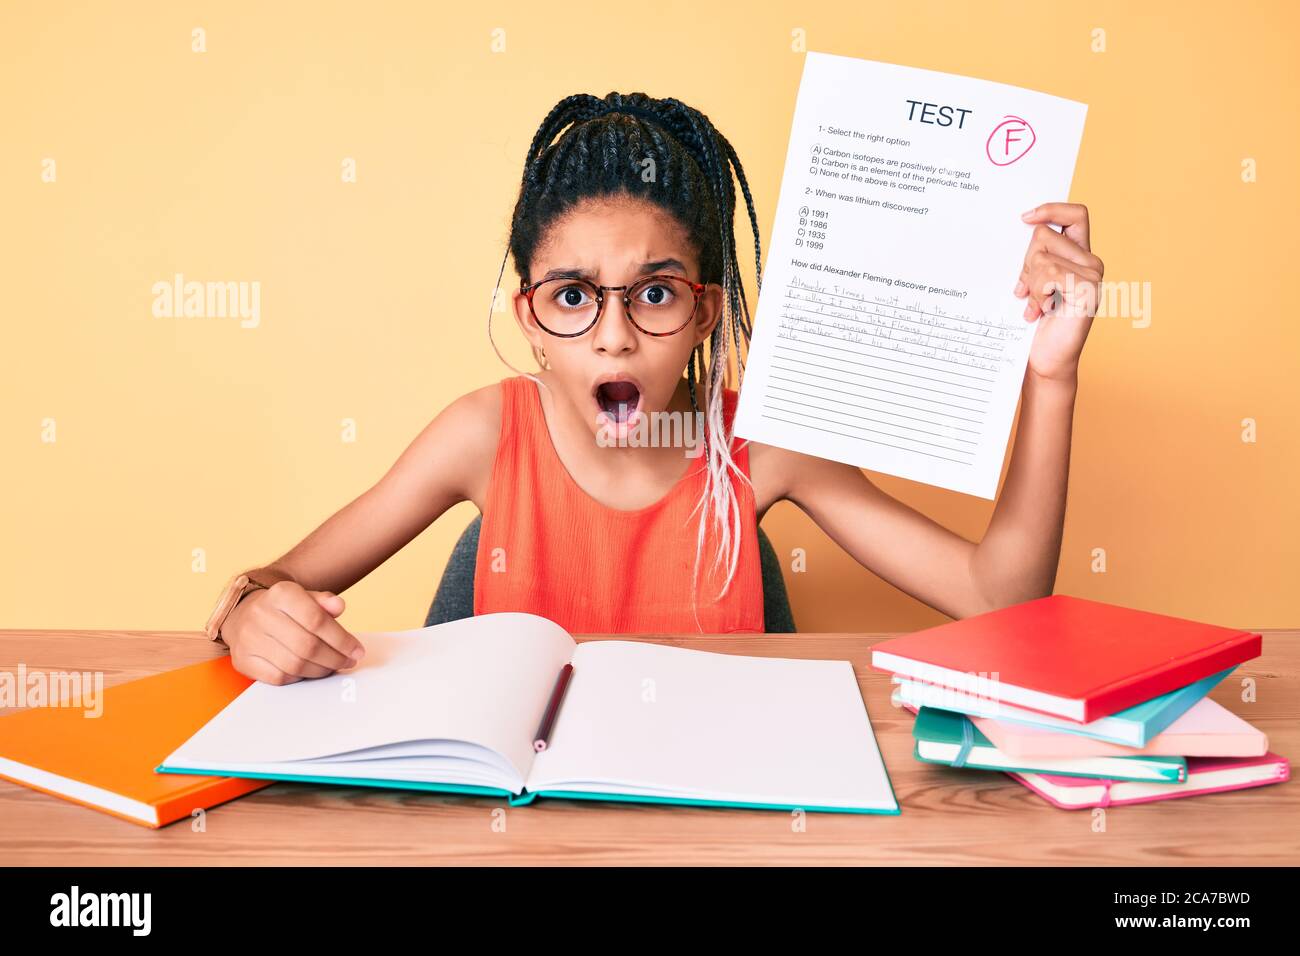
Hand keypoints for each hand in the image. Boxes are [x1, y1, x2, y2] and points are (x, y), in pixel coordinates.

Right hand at [220, 580, 365, 684]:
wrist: (244, 613)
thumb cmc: (283, 608)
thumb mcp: (305, 596)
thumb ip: (324, 601)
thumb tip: (339, 607)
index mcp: (281, 594)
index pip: (316, 620)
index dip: (341, 639)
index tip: (357, 650)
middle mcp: (261, 615)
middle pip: (307, 646)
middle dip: (335, 658)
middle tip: (348, 661)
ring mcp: (248, 639)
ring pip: (294, 665)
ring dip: (320, 670)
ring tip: (333, 666)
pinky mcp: (243, 660)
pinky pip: (278, 678)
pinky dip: (299, 678)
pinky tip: (310, 671)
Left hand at [1014, 202, 1103, 382]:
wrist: (1045, 361)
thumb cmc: (1038, 325)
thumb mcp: (1034, 283)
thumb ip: (1037, 258)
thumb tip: (1026, 226)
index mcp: (1080, 256)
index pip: (1075, 215)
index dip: (1051, 209)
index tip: (1025, 218)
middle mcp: (1091, 263)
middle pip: (1043, 235)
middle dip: (1025, 262)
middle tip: (1026, 291)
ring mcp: (1093, 276)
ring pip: (1041, 255)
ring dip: (1030, 283)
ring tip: (1037, 305)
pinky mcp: (1088, 290)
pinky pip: (1047, 274)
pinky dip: (1037, 293)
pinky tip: (1042, 311)